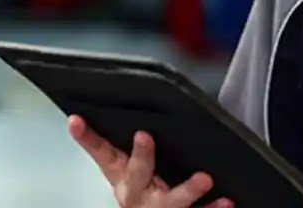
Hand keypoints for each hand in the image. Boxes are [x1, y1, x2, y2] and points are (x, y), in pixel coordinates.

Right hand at [68, 115, 233, 207]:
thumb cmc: (143, 190)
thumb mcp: (126, 168)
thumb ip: (128, 143)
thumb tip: (107, 104)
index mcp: (121, 176)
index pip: (99, 151)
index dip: (86, 135)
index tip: (75, 119)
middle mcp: (135, 194)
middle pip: (136, 174)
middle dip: (141, 156)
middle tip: (144, 136)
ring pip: (171, 202)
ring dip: (188, 190)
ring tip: (204, 178)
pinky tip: (226, 202)